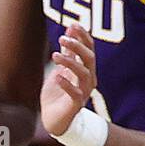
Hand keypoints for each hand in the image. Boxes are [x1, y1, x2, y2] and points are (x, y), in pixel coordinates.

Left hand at [41, 22, 96, 136]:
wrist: (55, 120)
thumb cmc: (58, 94)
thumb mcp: (61, 70)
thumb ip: (67, 54)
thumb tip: (69, 32)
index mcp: (85, 70)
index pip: (89, 50)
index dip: (83, 37)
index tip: (73, 25)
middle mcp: (88, 80)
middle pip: (89, 59)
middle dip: (78, 46)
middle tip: (62, 38)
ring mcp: (83, 92)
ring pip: (84, 74)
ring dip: (71, 63)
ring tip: (55, 55)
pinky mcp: (75, 105)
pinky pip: (75, 94)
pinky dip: (67, 84)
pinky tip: (57, 76)